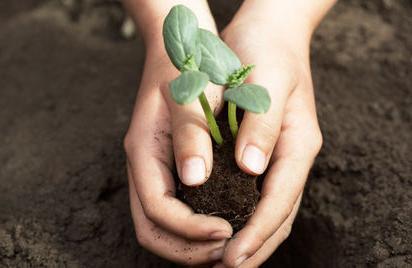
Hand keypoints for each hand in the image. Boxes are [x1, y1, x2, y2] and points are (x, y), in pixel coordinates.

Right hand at [124, 43, 232, 264]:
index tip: (228, 231)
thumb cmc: (187, 66)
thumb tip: (194, 178)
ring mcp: (155, 169)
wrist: (179, 50)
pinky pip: (176, 210)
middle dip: (189, 249)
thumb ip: (190, 132)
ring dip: (193, 244)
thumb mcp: (189, 91)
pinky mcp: (170, 168)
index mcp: (143, 151)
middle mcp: (145, 166)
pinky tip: (225, 222)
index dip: (191, 230)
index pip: (158, 211)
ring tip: (230, 243)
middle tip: (229, 251)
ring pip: (163, 226)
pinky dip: (196, 227)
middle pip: (154, 230)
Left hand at [215, 13, 322, 267]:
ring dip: (252, 237)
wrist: (269, 31)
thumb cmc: (265, 50)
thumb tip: (251, 169)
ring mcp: (282, 154)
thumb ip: (261, 125)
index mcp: (299, 142)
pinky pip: (260, 193)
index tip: (232, 256)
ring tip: (224, 259)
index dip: (257, 232)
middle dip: (256, 245)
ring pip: (272, 208)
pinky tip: (226, 225)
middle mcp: (293, 154)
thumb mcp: (264, 80)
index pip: (280, 199)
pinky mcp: (267, 150)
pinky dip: (246, 215)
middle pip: (280, 213)